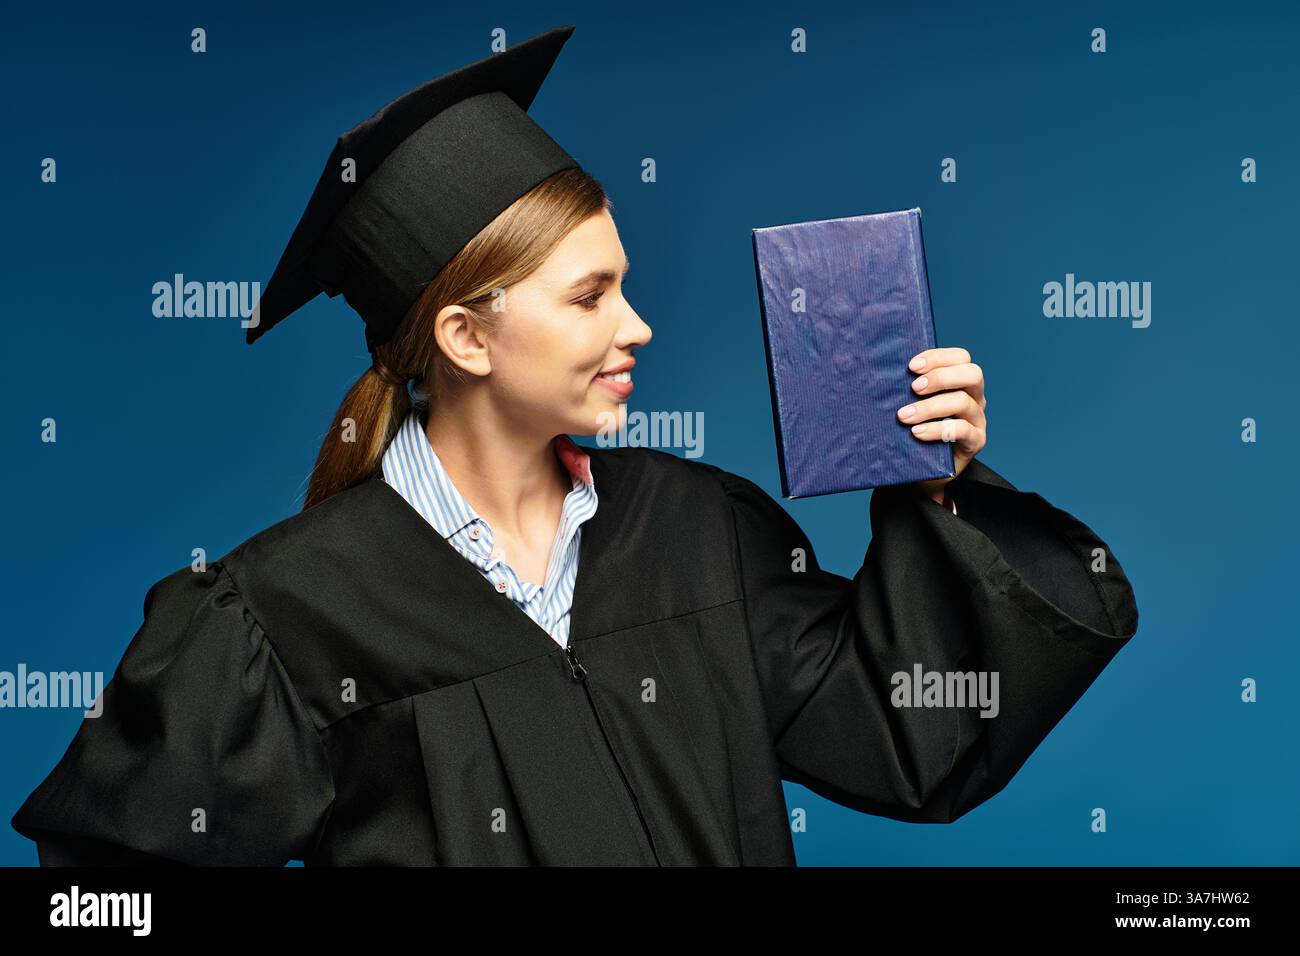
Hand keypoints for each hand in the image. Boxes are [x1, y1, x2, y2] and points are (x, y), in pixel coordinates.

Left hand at [897, 347, 986, 505]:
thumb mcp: (913, 404)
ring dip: (931, 407)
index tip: (911, 366)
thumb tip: (879, 371)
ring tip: (904, 416)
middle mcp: (974, 397)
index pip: (961, 357)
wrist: (926, 470)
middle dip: (940, 377)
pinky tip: (917, 432)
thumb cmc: (916, 429)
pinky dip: (937, 429)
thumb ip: (907, 388)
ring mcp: (977, 419)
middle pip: (972, 374)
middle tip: (914, 388)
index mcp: (961, 381)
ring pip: (963, 402)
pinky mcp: (976, 441)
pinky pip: (962, 430)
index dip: (938, 357)